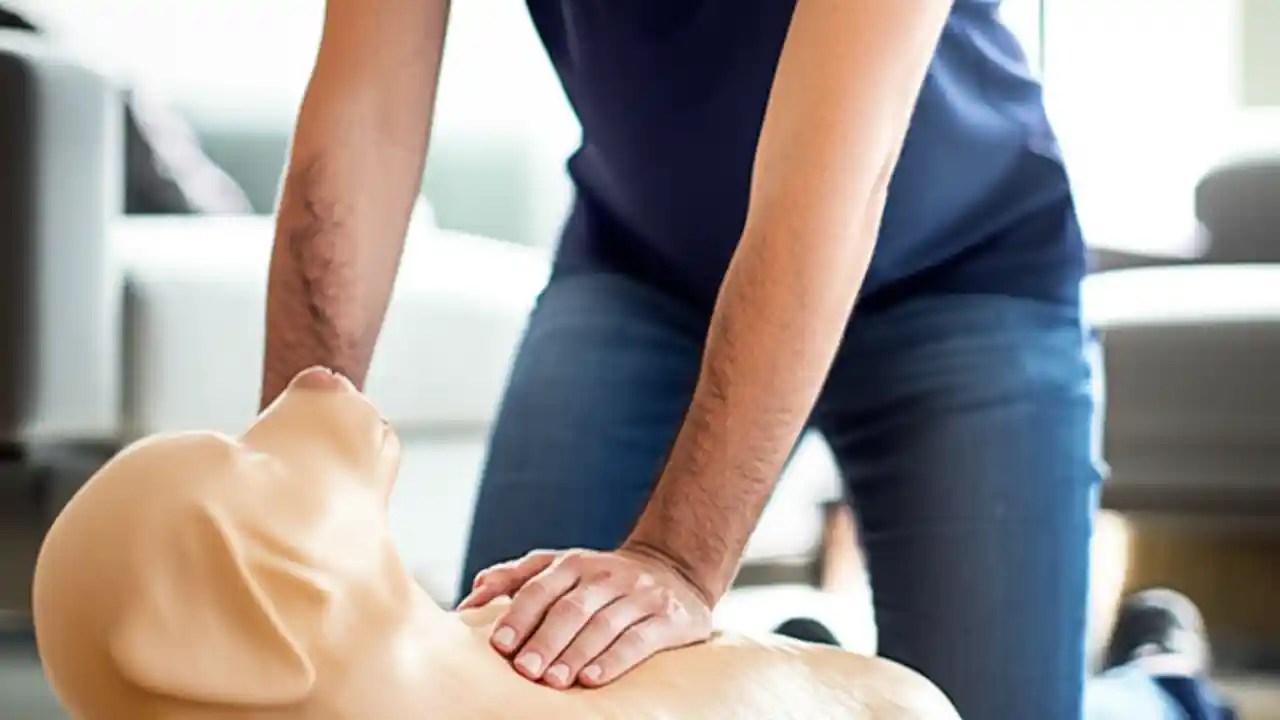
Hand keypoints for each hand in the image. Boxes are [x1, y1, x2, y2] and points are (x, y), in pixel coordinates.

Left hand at [457, 547, 712, 688]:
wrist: (675, 569)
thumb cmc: (601, 580)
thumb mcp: (560, 568)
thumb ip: (514, 579)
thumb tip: (470, 599)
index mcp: (574, 563)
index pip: (541, 588)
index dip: (519, 616)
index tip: (500, 646)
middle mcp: (607, 574)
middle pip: (571, 608)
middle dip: (546, 641)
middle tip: (525, 670)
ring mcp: (640, 594)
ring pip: (603, 625)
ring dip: (576, 654)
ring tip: (554, 682)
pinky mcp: (669, 616)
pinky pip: (640, 639)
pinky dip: (614, 660)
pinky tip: (593, 680)